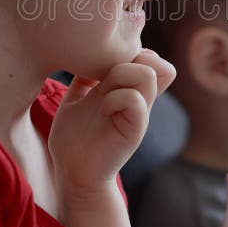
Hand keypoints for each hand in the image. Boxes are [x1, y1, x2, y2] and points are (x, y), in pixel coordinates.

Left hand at [49, 49, 175, 202]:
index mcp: (128, 91)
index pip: (151, 59)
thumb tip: (84, 54)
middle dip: (126, 59)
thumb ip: (86, 77)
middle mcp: (139, 100)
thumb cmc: (73, 139)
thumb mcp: (78, 98)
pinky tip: (102, 108)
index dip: (131, 52)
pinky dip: (116, 98)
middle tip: (103, 76)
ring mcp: (139, 115)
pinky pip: (136, 100)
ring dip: (121, 75)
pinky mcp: (134, 131)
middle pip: (155, 61)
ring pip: (148, 74)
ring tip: (102, 92)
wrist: (72, 174)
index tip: (103, 65)